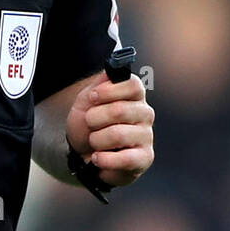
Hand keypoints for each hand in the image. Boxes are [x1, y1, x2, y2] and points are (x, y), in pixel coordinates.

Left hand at [65, 70, 153, 188]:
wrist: (82, 151)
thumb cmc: (89, 124)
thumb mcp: (87, 101)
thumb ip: (100, 84)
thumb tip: (111, 70)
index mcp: (134, 95)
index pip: (133, 85)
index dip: (108, 91)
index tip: (92, 97)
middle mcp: (145, 113)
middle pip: (120, 110)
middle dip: (94, 118)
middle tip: (89, 124)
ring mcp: (147, 136)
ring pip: (118, 135)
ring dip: (96, 140)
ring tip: (94, 142)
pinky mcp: (144, 158)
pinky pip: (126, 159)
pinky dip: (104, 159)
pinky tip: (97, 157)